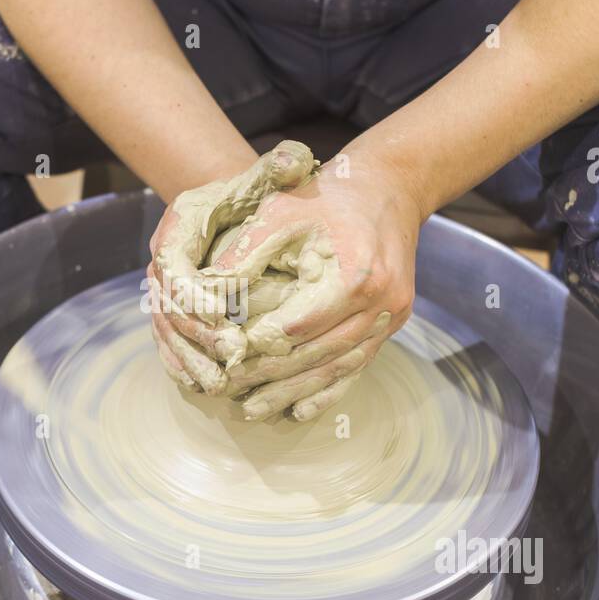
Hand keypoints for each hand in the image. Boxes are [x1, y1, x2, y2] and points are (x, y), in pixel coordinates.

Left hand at [148, 142, 425, 421]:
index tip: (226, 358)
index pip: (299, 325)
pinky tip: (298, 412)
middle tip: (229, 391)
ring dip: (293, 391)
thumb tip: (204, 299)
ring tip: (253, 409)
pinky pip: (359, 366)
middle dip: (271, 376)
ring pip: (338, 367)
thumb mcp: (279, 212)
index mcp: (354, 273)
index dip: (260, 344)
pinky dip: (326, 391)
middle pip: (318, 353)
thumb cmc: (325, 196)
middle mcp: (381, 301)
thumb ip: (243, 256)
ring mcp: (392, 315)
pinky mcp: (394, 322)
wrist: (388, 187)